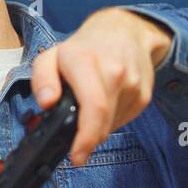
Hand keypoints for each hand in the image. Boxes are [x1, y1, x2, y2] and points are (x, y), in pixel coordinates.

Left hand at [31, 7, 171, 165]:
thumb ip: (42, 79)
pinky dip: (110, 121)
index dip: (86, 136)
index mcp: (85, 61)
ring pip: (113, 123)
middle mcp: (114, 71)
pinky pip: (124, 119)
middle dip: (89, 140)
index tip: (76, 156)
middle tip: (78, 152)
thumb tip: (47, 103)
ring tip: (87, 113)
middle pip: (104, 120)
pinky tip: (103, 107)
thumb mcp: (51, 57)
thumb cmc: (82, 49)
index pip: (93, 105)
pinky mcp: (145, 94)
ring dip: (98, 128)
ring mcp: (134, 83)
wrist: (124, 31)